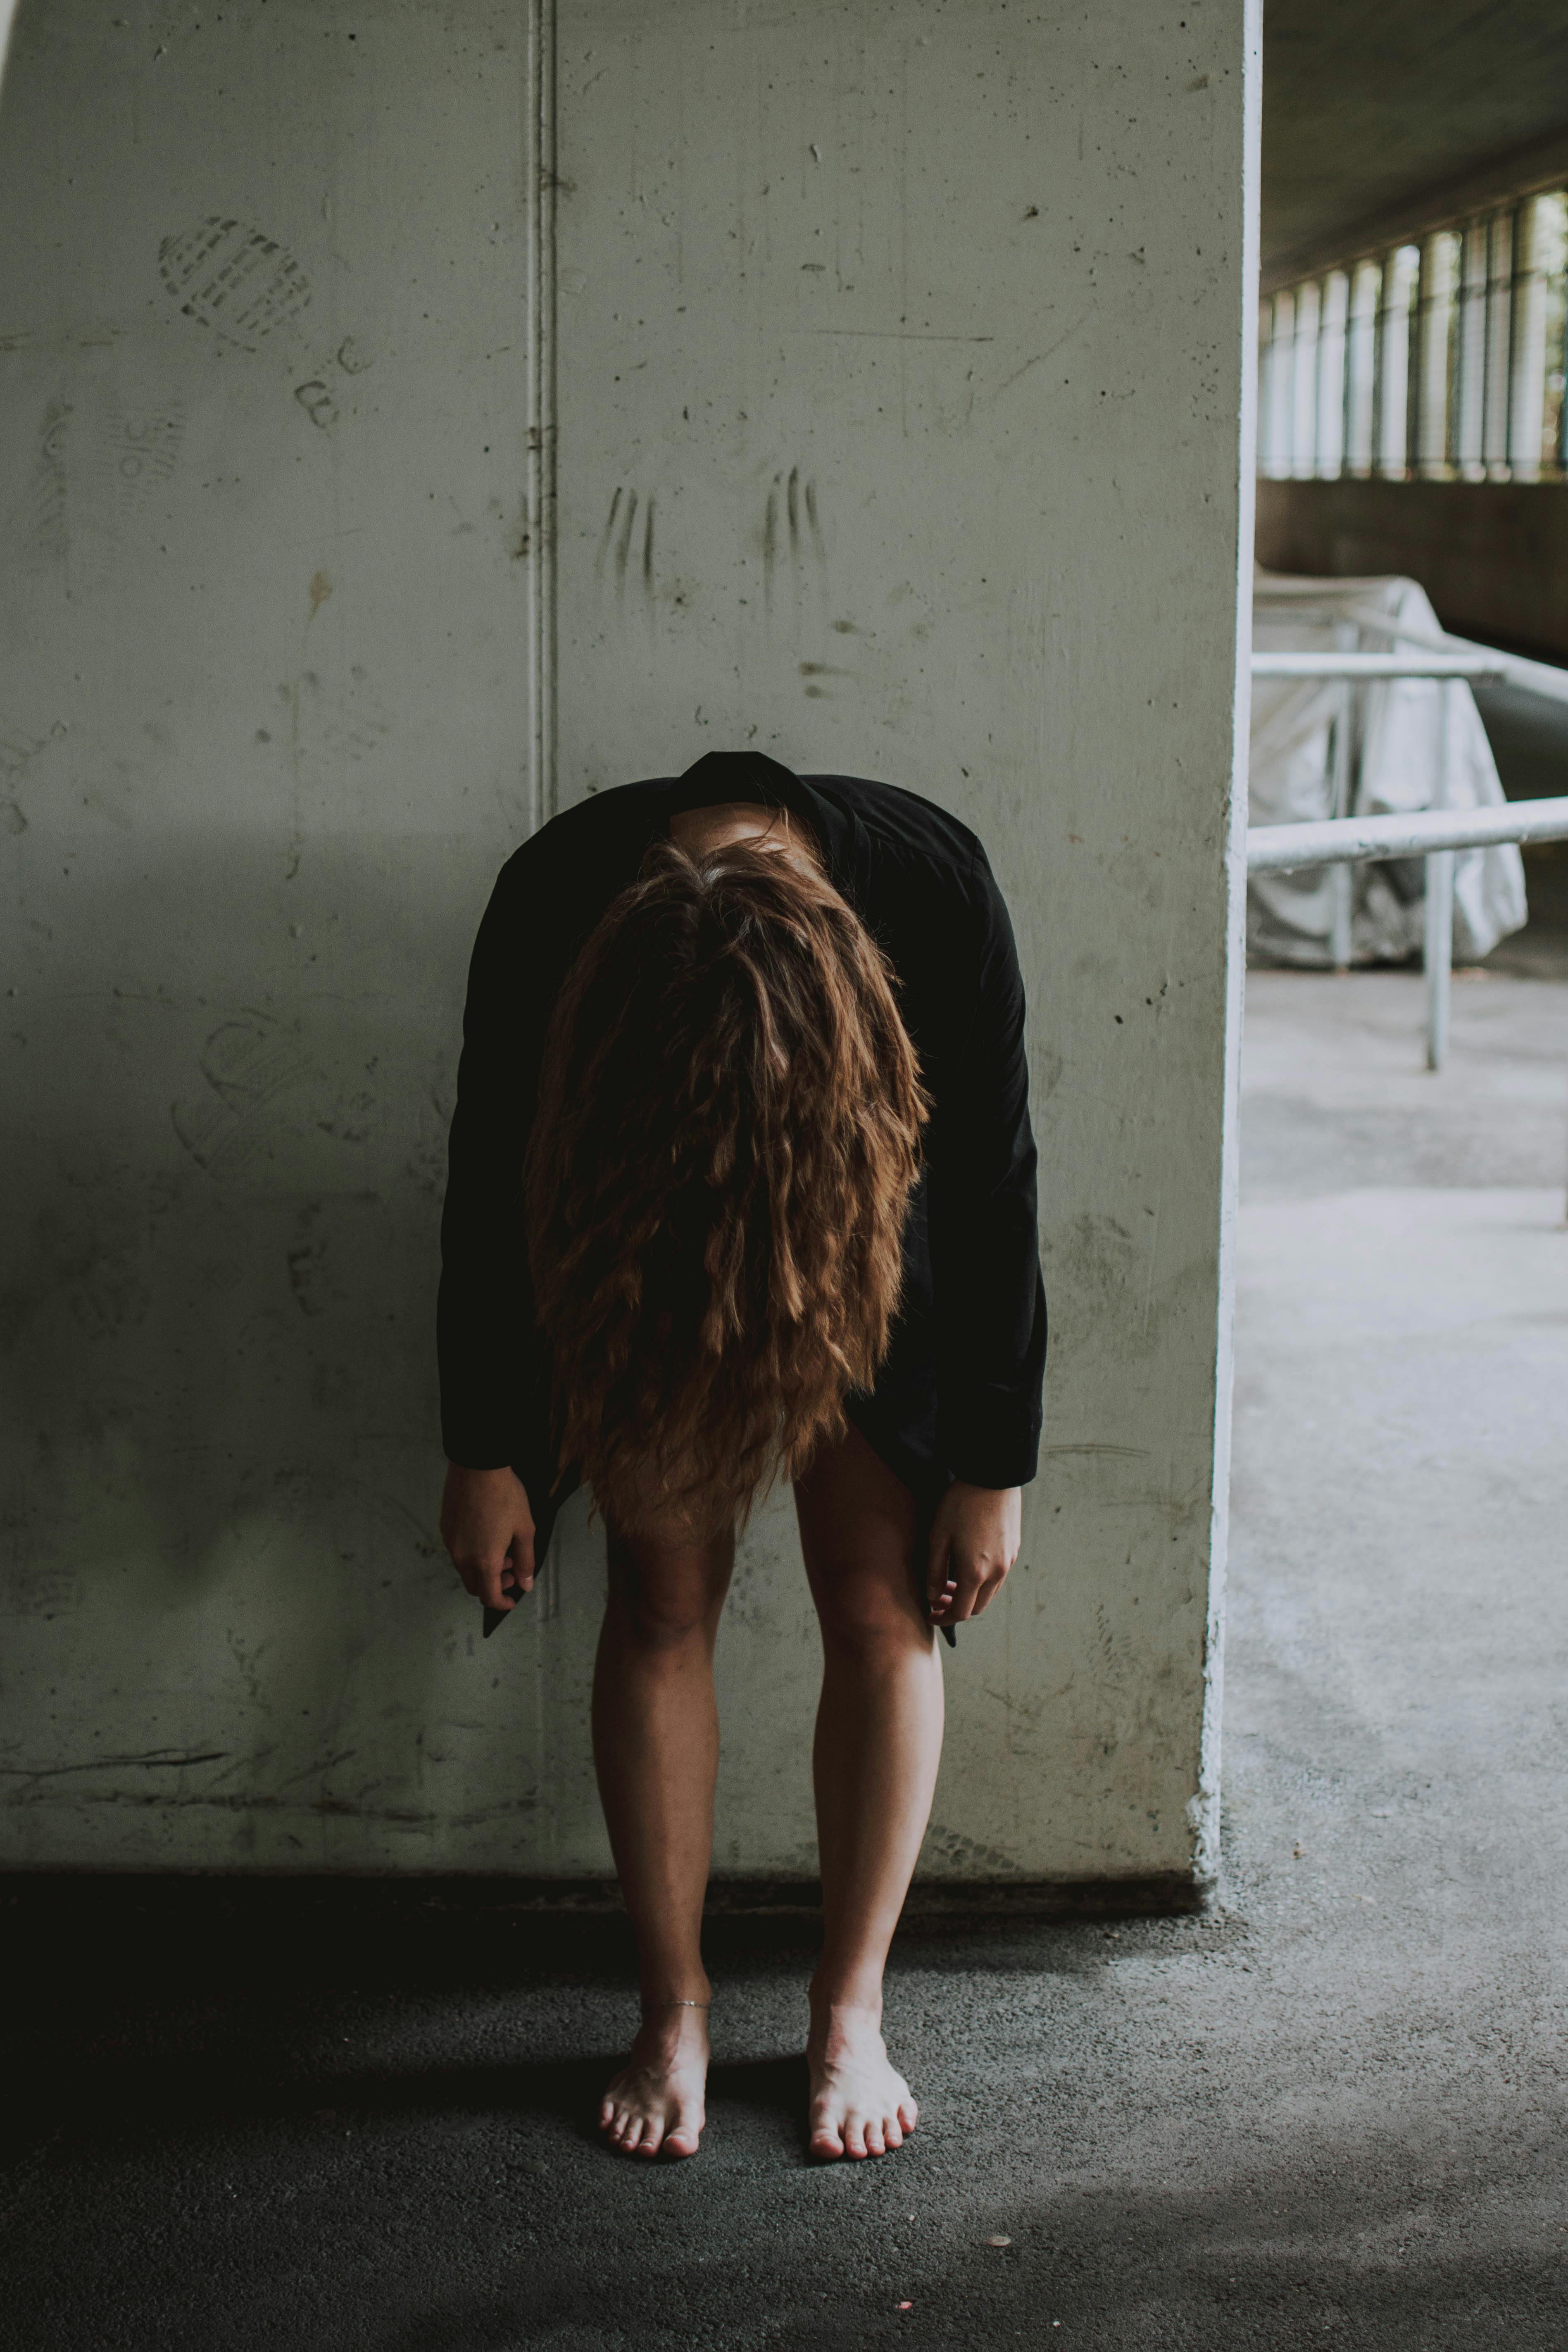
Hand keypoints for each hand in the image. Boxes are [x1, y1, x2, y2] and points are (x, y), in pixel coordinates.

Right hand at [440, 1462, 535, 1611]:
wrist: (477, 1465)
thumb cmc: (505, 1495)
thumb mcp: (525, 1529)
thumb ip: (525, 1561)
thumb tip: (526, 1584)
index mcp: (484, 1561)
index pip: (489, 1597)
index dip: (502, 1604)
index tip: (512, 1599)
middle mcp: (462, 1556)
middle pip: (474, 1586)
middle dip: (494, 1585)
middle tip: (511, 1567)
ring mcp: (450, 1542)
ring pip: (464, 1569)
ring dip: (482, 1568)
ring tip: (501, 1546)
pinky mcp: (445, 1528)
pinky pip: (457, 1551)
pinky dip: (471, 1553)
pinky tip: (486, 1533)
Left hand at [927, 1482, 1020, 1626]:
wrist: (993, 1476)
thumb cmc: (961, 1503)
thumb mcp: (939, 1536)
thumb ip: (935, 1571)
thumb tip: (933, 1596)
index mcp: (975, 1572)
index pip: (960, 1613)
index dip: (943, 1618)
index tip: (930, 1615)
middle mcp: (997, 1572)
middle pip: (977, 1607)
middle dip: (956, 1609)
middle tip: (938, 1598)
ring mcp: (1009, 1561)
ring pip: (989, 1593)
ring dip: (969, 1594)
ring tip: (950, 1581)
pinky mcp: (1014, 1549)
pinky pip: (998, 1576)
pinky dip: (982, 1582)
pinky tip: (968, 1565)